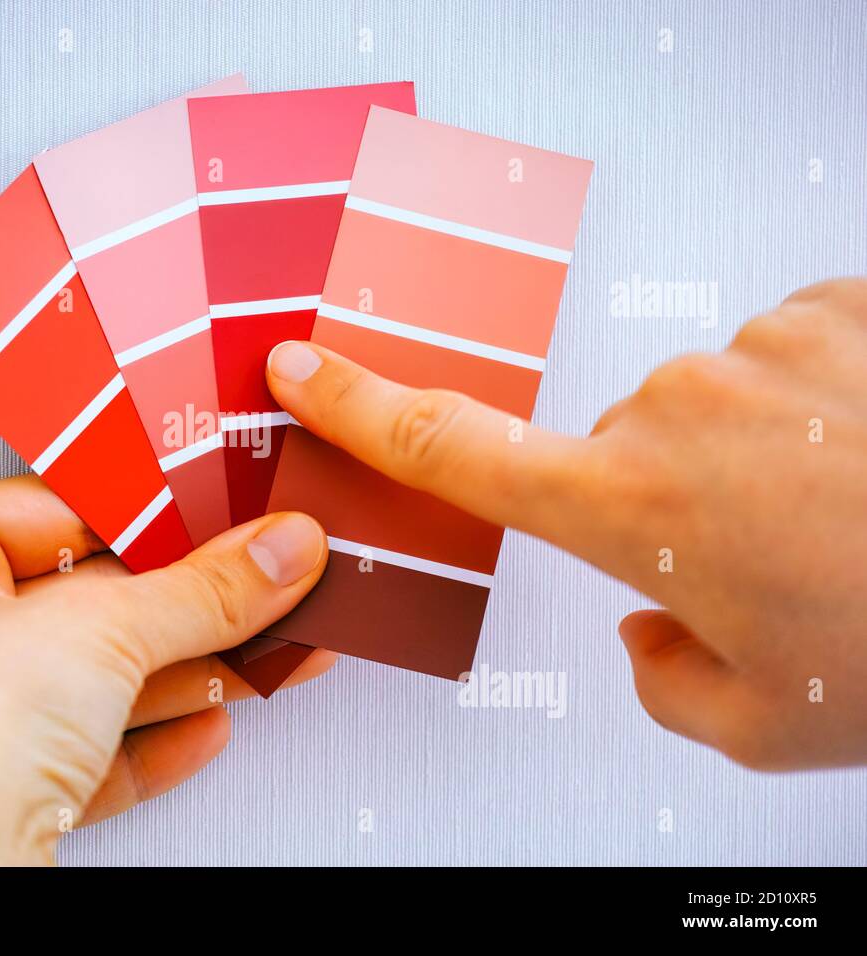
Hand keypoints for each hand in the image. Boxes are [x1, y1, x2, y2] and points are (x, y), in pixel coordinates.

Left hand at [0, 476, 330, 864]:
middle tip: (267, 574)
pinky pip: (92, 747)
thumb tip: (272, 551)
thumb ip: (201, 587)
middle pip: (85, 597)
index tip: (227, 508)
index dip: (152, 509)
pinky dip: (158, 734)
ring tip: (274, 643)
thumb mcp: (97, 631)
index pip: (53, 509)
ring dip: (193, 666)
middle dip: (189, 598)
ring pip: (98, 676)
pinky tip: (214, 718)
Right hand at [267, 278, 866, 770]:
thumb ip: (658, 674)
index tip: (303, 365)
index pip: (449, 450)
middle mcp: (676, 408)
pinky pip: (787, 354)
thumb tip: (650, 619)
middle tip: (774, 562)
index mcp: (627, 506)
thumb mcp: (757, 722)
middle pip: (619, 451)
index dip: (362, 410)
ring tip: (845, 512)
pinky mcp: (838, 305)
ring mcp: (760, 345)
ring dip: (756, 457)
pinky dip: (819, 403)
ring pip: (712, 405)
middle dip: (669, 504)